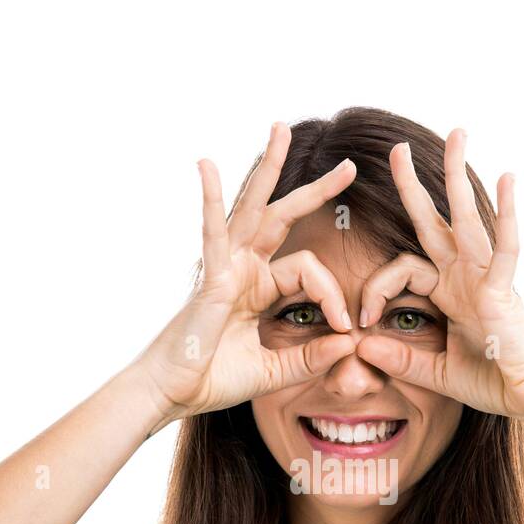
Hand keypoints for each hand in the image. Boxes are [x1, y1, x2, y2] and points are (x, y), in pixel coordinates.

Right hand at [135, 122, 358, 428]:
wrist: (173, 393)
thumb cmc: (214, 379)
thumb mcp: (275, 371)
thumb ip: (311, 359)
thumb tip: (349, 343)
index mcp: (259, 287)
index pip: (310, 272)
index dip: (334, 295)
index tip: (346, 326)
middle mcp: (244, 268)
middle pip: (283, 217)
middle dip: (316, 190)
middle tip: (349, 167)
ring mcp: (226, 266)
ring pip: (253, 208)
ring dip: (269, 168)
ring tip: (282, 130)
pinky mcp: (210, 276)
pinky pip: (212, 232)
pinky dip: (211, 199)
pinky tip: (207, 166)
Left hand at [353, 128, 523, 425]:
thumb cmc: (494, 380)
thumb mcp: (436, 372)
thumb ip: (400, 360)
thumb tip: (361, 346)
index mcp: (448, 292)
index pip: (402, 269)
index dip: (375, 288)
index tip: (361, 319)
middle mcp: (465, 276)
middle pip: (434, 221)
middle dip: (414, 185)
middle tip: (397, 148)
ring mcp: (486, 278)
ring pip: (468, 218)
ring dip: (458, 176)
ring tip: (456, 133)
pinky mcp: (504, 290)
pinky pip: (506, 248)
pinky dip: (508, 214)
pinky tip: (507, 177)